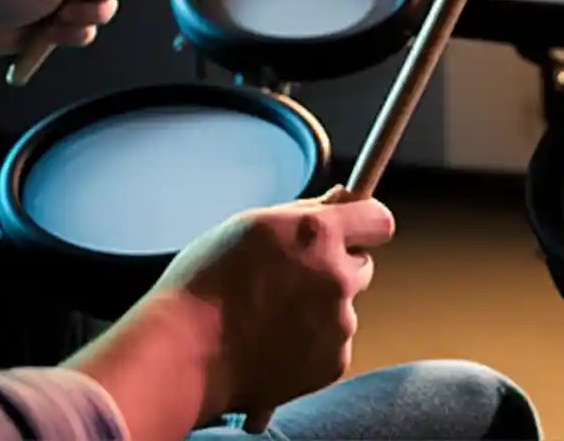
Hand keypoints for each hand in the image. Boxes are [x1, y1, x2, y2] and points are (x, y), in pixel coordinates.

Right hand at [64, 186, 395, 438]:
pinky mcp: (334, 363)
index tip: (355, 229)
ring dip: (320, 310)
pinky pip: (333, 345)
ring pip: (343, 308)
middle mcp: (337, 277)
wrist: (184, 355)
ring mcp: (339, 324)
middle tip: (292, 280)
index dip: (366, 223)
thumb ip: (305, 212)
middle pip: (362, 265)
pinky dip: (311, 345)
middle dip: (337, 269)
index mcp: (318, 234)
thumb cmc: (205, 285)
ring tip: (268, 320)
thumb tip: (342, 199)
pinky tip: (271, 345)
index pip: (379, 219)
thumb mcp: (250, 226)